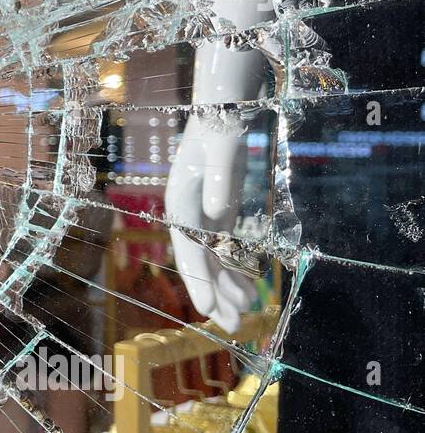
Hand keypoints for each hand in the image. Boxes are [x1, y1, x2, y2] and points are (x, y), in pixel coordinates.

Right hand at [165, 112, 254, 332]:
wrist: (224, 105)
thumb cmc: (221, 125)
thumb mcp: (222, 148)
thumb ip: (221, 180)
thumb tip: (218, 212)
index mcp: (182, 203)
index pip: (189, 251)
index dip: (198, 282)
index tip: (207, 310)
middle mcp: (188, 214)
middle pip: (200, 263)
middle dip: (214, 295)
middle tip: (230, 327)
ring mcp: (204, 215)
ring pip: (213, 260)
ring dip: (227, 288)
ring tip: (245, 316)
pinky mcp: (219, 212)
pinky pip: (225, 249)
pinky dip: (236, 270)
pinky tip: (250, 291)